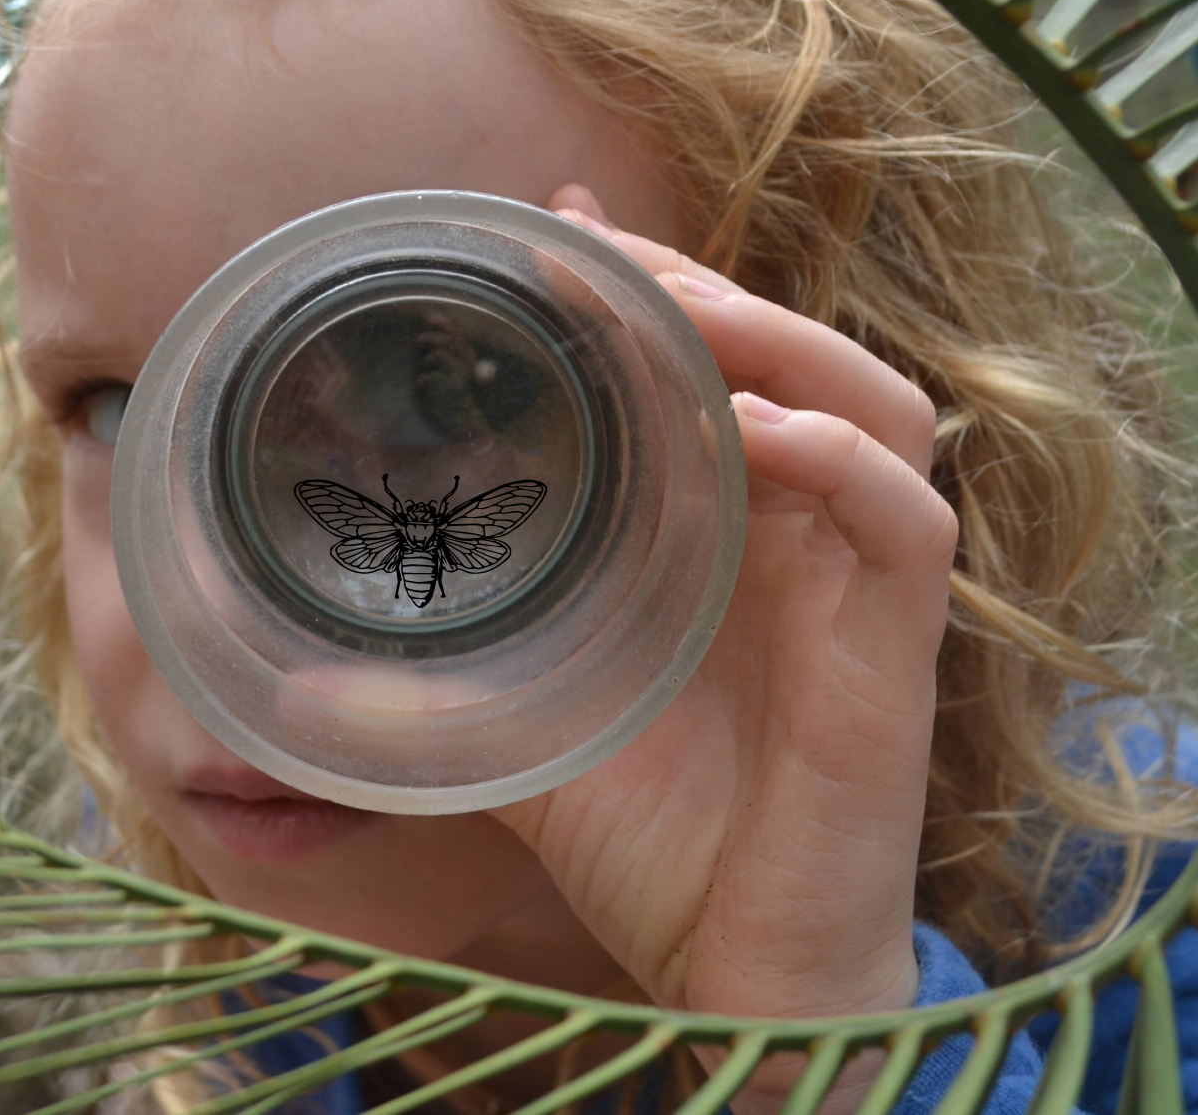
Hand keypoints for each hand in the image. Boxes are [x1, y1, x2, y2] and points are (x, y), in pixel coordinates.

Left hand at [490, 187, 957, 1107]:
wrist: (733, 971)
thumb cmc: (646, 842)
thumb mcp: (520, 730)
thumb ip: (432, 689)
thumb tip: (290, 681)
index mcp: (724, 532)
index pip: (711, 368)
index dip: (647, 285)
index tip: (551, 227)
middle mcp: (798, 536)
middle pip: (793, 356)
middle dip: (702, 287)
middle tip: (596, 247)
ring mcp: (856, 585)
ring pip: (873, 403)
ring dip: (783, 342)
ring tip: (681, 309)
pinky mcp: (897, 648)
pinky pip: (906, 520)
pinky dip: (841, 459)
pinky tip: (758, 429)